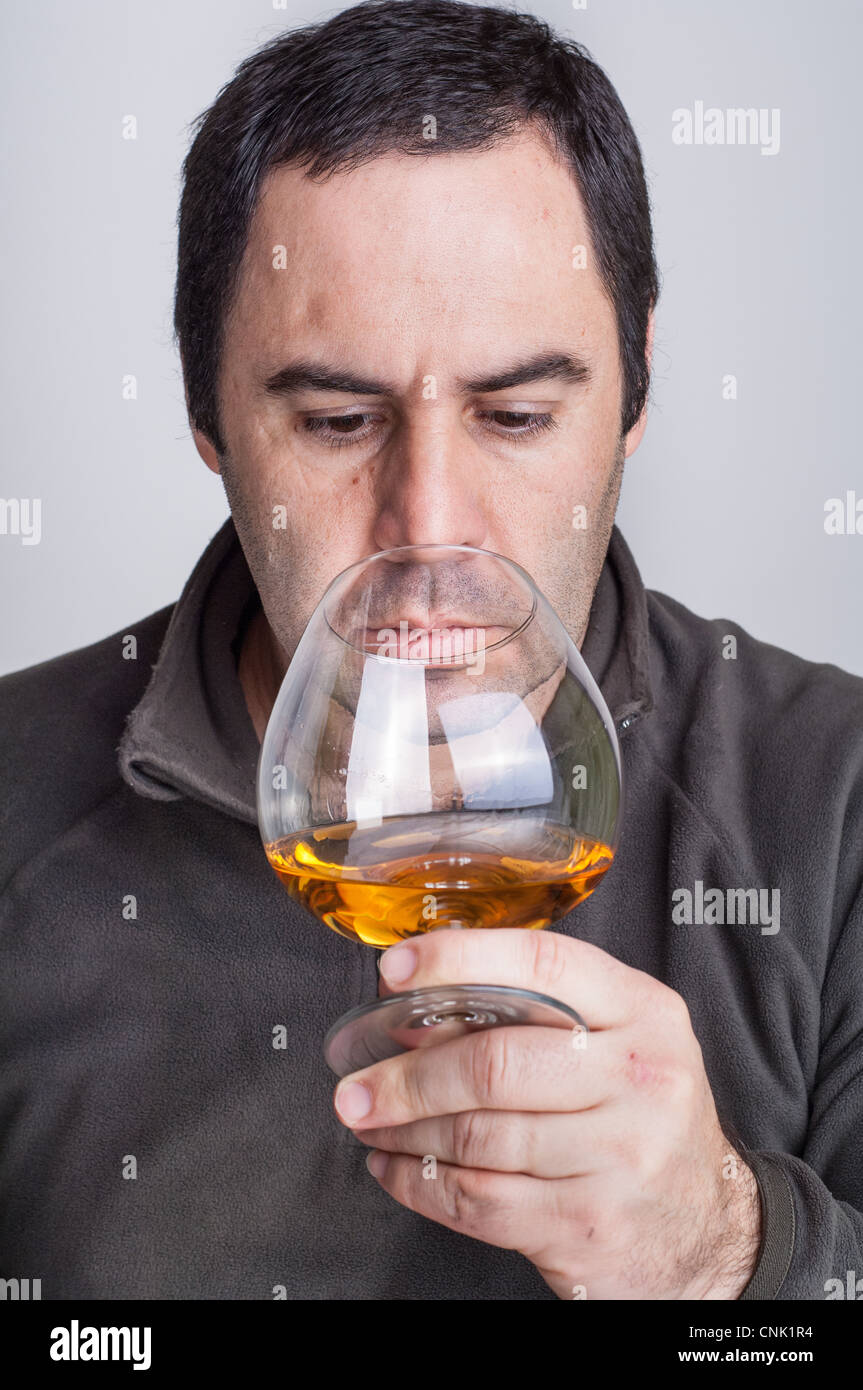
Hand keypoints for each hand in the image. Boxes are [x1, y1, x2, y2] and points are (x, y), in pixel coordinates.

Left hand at [332, 928, 761, 1299]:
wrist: (708, 1226)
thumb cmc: (642, 1112)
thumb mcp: (624, 1037)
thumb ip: (543, 1008)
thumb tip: (422, 1002)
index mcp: (644, 1012)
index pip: (544, 962)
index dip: (460, 958)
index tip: (396, 969)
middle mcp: (639, 1078)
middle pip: (495, 1062)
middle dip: (408, 1073)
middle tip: (355, 1078)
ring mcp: (618, 1156)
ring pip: (477, 1136)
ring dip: (404, 1129)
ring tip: (369, 1119)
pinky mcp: (586, 1223)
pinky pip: (478, 1200)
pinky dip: (419, 1184)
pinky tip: (394, 1167)